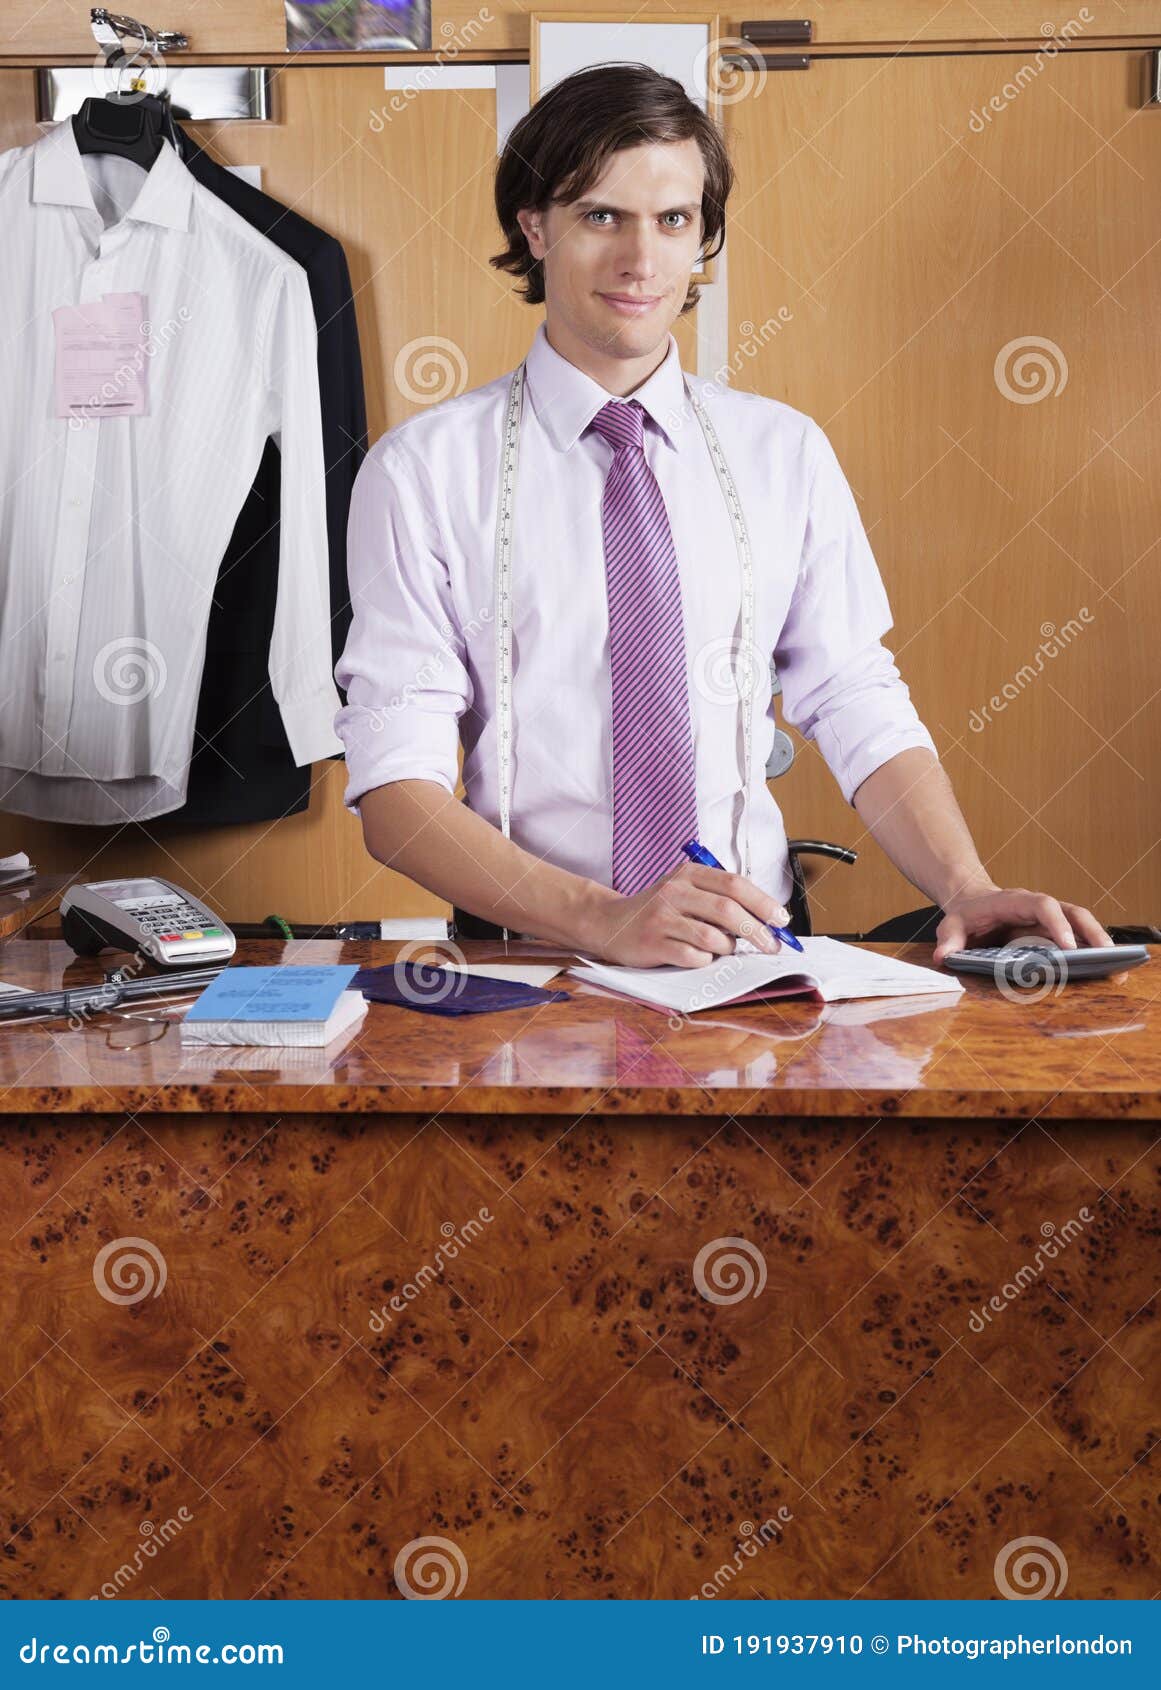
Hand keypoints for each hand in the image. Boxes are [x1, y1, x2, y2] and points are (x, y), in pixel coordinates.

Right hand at [586, 861, 789, 967]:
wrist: (611, 924)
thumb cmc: (659, 911)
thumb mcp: (687, 891)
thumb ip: (720, 898)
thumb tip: (766, 919)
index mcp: (688, 874)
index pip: (735, 884)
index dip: (763, 903)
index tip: (782, 920)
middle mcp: (674, 891)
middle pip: (728, 910)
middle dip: (757, 931)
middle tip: (771, 946)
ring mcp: (662, 918)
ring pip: (712, 937)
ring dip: (727, 948)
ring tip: (723, 949)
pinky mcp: (653, 943)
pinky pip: (693, 957)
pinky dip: (705, 961)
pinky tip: (698, 957)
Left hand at [932, 886, 1113, 966]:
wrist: (972, 903)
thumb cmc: (966, 915)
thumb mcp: (951, 925)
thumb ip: (949, 940)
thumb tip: (943, 957)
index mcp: (1017, 901)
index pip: (1043, 905)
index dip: (1057, 924)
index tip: (1067, 947)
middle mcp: (1039, 909)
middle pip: (1073, 913)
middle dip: (1091, 933)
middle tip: (1107, 956)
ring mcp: (1050, 920)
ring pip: (1082, 925)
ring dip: (1099, 943)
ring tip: (1115, 968)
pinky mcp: (1053, 933)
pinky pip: (1077, 939)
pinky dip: (1092, 952)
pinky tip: (1105, 971)